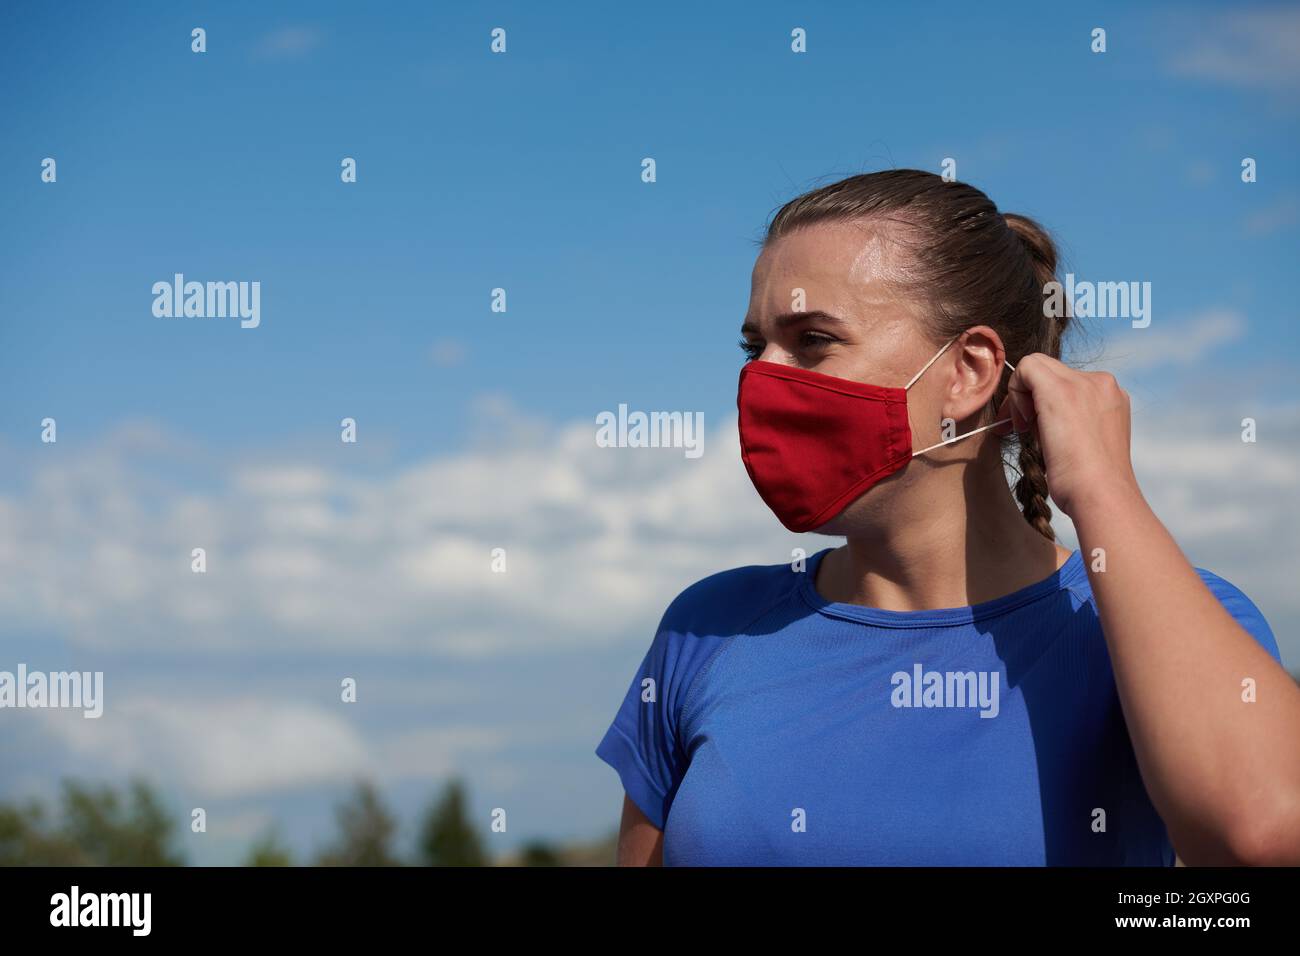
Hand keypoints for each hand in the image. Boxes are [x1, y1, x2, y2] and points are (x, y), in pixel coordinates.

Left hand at [994, 354, 1141, 518]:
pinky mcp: (1061, 389)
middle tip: (1020, 428)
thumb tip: (1040, 418)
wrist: (1100, 495)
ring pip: (1037, 366)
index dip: (1042, 401)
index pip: (1067, 381)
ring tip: (1023, 430)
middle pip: (1051, 370)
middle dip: (1028, 396)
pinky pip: (1026, 368)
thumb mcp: (1086, 444)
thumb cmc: (1089, 483)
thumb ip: (1072, 422)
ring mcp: (1085, 383)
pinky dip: (1015, 392)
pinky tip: (1022, 423)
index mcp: (1112, 398)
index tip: (1032, 428)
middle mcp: (1103, 384)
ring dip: (1022, 396)